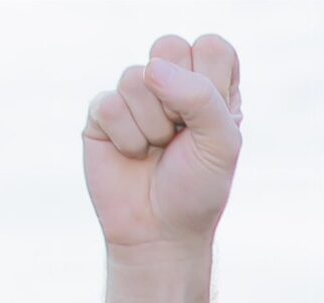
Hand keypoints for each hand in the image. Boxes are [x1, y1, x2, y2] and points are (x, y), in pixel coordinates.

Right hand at [84, 35, 242, 253]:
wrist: (160, 235)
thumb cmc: (196, 190)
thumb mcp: (220, 143)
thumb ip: (200, 96)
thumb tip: (151, 70)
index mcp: (208, 83)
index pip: (211, 46)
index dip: (209, 85)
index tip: (207, 125)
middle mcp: (171, 81)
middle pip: (168, 46)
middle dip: (177, 100)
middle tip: (179, 135)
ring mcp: (134, 95)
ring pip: (136, 77)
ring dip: (152, 127)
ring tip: (155, 152)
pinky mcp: (102, 114)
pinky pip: (110, 105)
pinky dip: (126, 140)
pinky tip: (132, 156)